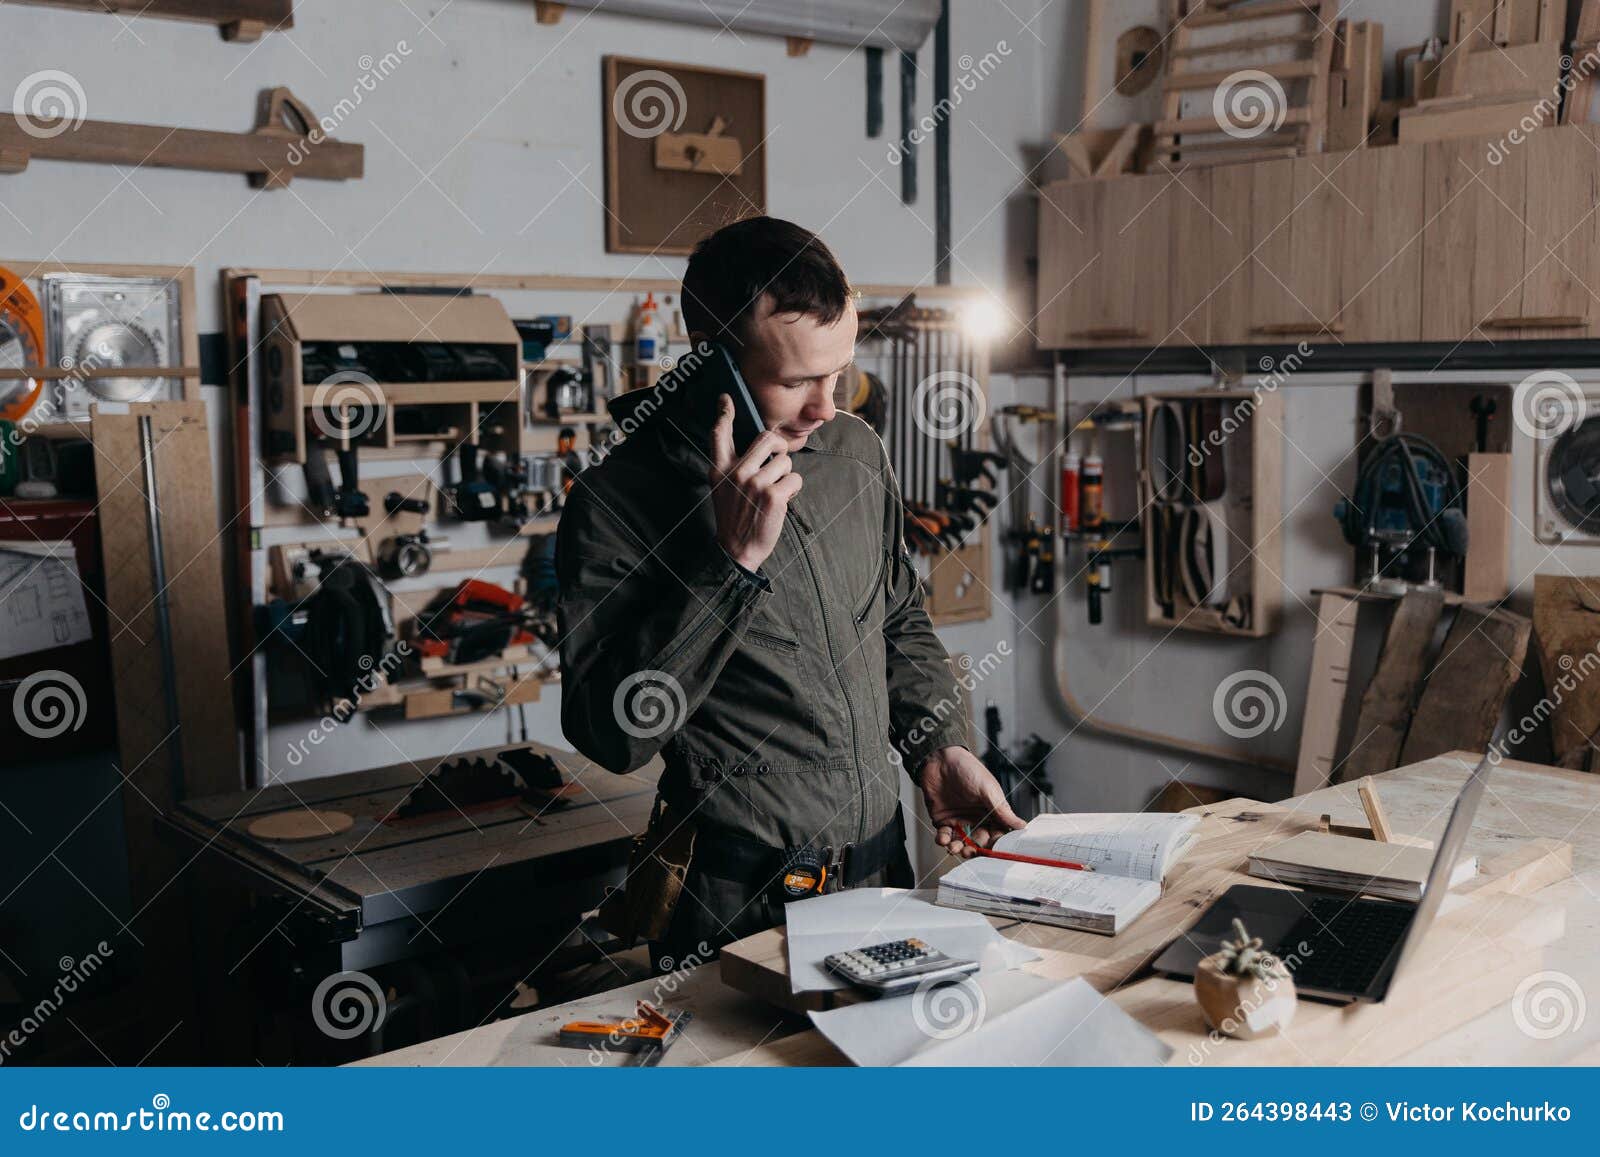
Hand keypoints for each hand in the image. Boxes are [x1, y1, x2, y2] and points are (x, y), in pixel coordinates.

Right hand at [709, 394, 800, 572]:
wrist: (737, 550)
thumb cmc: (736, 517)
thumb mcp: (722, 489)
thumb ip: (733, 467)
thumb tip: (760, 448)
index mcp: (720, 469)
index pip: (719, 435)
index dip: (724, 414)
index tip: (726, 398)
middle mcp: (735, 472)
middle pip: (767, 438)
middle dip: (780, 448)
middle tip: (778, 462)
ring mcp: (754, 483)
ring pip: (786, 462)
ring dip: (786, 477)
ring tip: (774, 494)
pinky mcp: (772, 495)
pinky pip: (795, 480)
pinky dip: (793, 492)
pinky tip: (780, 504)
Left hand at [920, 745, 1025, 857]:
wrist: (939, 759)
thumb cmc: (966, 769)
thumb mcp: (988, 789)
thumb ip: (1002, 810)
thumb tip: (1021, 825)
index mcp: (991, 811)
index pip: (998, 833)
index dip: (997, 843)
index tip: (994, 852)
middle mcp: (976, 817)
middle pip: (979, 842)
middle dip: (976, 850)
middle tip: (971, 852)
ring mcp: (959, 819)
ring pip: (962, 842)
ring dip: (958, 848)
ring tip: (955, 847)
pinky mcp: (942, 819)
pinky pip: (944, 836)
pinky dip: (943, 841)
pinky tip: (944, 839)